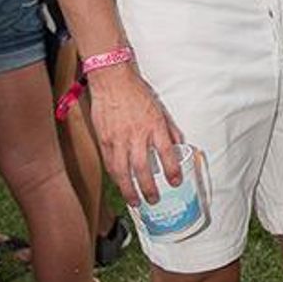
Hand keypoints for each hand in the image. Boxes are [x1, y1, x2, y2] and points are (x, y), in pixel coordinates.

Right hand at [86, 64, 183, 205]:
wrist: (112, 80)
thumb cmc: (136, 91)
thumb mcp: (159, 107)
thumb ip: (169, 128)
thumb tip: (179, 144)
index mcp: (154, 125)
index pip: (167, 153)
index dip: (172, 170)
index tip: (175, 181)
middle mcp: (137, 135)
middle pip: (143, 169)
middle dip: (149, 188)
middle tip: (154, 199)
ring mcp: (118, 139)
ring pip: (124, 172)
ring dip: (130, 190)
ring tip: (135, 201)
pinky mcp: (104, 140)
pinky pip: (110, 164)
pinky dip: (116, 178)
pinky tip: (120, 184)